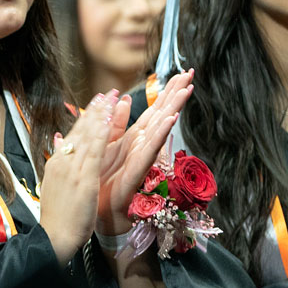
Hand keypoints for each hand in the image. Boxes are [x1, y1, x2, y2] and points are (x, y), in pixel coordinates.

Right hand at [38, 91, 117, 263]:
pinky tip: (110, 121)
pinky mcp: (83, 178)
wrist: (54, 236)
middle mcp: (63, 161)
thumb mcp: (54, 184)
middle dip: (95, 110)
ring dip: (100, 115)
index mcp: (58, 163)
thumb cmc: (57, 216)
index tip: (97, 102)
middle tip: (108, 92)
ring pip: (88, 136)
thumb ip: (58, 160)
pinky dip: (102, 134)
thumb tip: (58, 140)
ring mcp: (72, 169)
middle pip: (81, 131)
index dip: (87, 117)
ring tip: (112, 98)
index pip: (74, 135)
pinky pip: (94, 152)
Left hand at [96, 70, 194, 235]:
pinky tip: (170, 120)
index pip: (154, 112)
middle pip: (161, 116)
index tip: (181, 73)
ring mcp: (140, 159)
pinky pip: (148, 151)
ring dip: (172, 109)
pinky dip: (159, 135)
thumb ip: (115, 125)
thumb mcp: (106, 147)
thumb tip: (124, 99)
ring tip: (186, 90)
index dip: (167, 93)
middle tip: (191, 73)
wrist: (96, 215)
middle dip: (175, 95)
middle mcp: (140, 147)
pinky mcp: (135, 172)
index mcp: (133, 140)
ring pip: (158, 130)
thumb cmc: (103, 185)